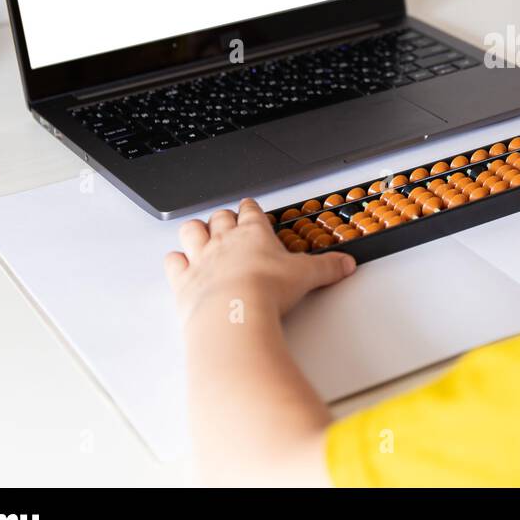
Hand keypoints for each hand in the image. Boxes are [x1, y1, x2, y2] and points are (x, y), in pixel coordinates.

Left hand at [164, 198, 355, 326]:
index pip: (250, 211)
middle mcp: (224, 241)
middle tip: (227, 221)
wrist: (234, 311)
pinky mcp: (184, 280)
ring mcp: (201, 259)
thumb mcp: (307, 276)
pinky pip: (173, 262)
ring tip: (199, 234)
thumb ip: (328, 268)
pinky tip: (179, 262)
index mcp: (254, 233)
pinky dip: (175, 261)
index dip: (250, 208)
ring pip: (191, 231)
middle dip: (222, 217)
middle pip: (219, 218)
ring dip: (195, 230)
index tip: (251, 207)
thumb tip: (346, 264)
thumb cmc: (266, 290)